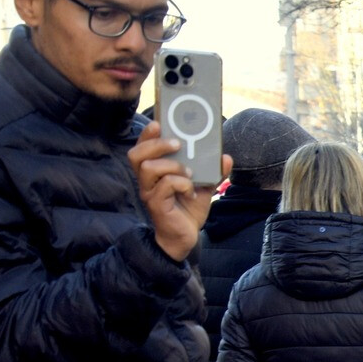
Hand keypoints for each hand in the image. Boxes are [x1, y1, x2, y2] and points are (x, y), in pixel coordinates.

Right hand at [130, 121, 226, 261]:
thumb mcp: (204, 186)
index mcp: (153, 171)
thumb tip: (226, 157)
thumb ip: (214, 171)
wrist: (185, 237)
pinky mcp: (156, 204)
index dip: (147, 134)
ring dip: (172, 165)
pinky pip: (165, 185)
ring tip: (189, 173)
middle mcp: (146, 180)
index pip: (141, 147)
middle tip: (178, 144)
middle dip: (157, 144)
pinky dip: (181, 183)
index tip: (160, 124)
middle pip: (136, 154)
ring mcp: (149, 192)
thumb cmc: (188, 209)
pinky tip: (191, 192)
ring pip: (149, 167)